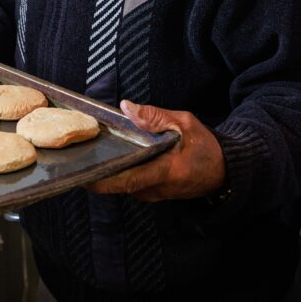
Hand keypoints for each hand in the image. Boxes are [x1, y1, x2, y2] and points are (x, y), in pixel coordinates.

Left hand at [89, 100, 225, 201]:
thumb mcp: (184, 123)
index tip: (82, 173)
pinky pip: (129, 183)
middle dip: (97, 171)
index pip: (127, 180)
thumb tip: (126, 107)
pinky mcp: (152, 192)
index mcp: (165, 171)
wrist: (224, 171)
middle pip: (118, 183)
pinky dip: (118, 171)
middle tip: (76, 155)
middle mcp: (155, 188)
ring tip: (88, 152)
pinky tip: (109, 155)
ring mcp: (153, 193)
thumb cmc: (206, 146)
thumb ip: (155, 116)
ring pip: (122, 183)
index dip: (103, 179)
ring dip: (107, 170)